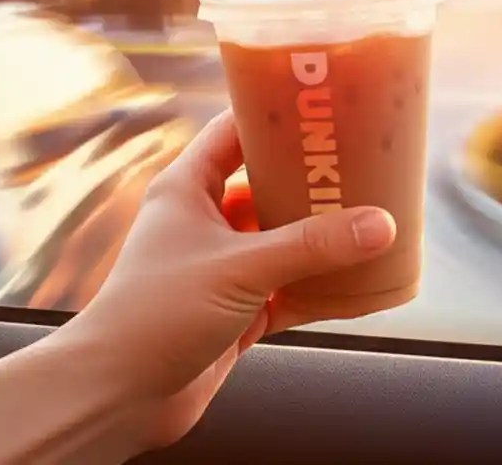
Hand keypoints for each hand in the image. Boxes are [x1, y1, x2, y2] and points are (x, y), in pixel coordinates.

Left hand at [58, 109, 396, 448]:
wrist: (120, 395)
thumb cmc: (156, 314)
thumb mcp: (241, 268)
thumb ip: (311, 246)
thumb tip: (382, 224)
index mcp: (186, 188)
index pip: (234, 132)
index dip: (276, 115)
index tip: (324, 107)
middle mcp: (201, 222)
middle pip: (266, 186)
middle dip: (312, 181)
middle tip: (365, 166)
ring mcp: (219, 268)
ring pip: (280, 242)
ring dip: (319, 238)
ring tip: (373, 220)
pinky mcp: (234, 312)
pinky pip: (286, 291)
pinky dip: (318, 289)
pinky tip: (359, 286)